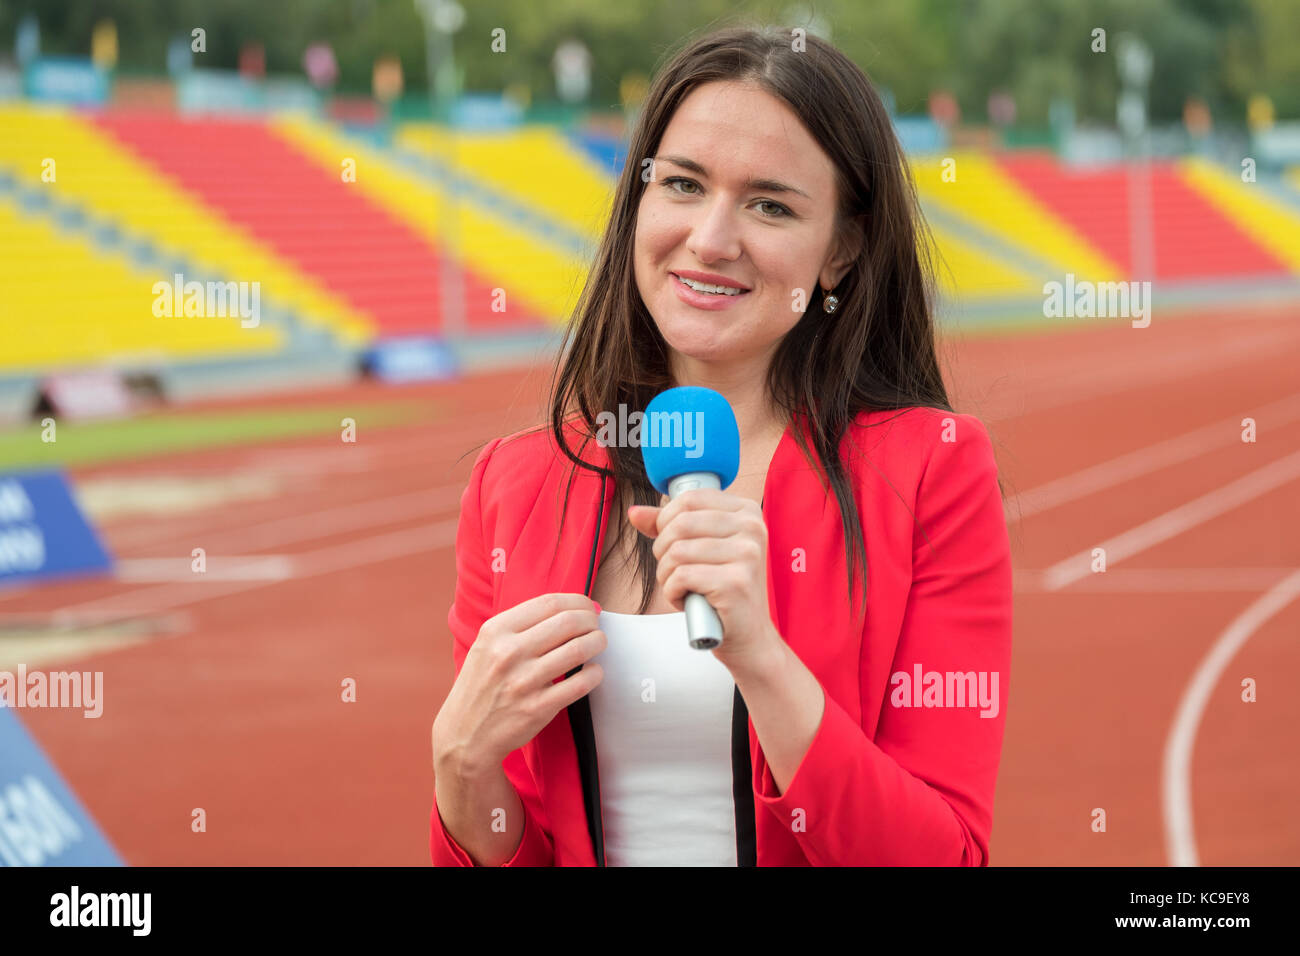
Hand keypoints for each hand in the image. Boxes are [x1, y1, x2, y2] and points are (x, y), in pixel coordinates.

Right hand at [433, 593, 604, 775]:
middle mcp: (508, 653)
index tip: (588, 607)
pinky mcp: (537, 708)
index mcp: (496, 631)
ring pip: (579, 649)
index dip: (578, 601)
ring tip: (598, 643)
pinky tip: (593, 671)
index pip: (549, 603)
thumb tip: (572, 608)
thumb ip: (522, 626)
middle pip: (568, 622)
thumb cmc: (483, 684)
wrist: (465, 735)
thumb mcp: (487, 645)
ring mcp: (523, 682)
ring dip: (598, 642)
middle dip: (592, 620)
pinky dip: (595, 673)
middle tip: (596, 626)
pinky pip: (581, 683)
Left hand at [627, 487, 780, 674]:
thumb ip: (669, 527)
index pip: (690, 499)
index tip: (670, 543)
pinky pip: (681, 577)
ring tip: (680, 587)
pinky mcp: (736, 582)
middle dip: (663, 551)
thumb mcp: (700, 550)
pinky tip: (686, 600)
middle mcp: (752, 527)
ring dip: (666, 575)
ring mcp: (747, 555)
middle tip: (673, 571)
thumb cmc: (722, 591)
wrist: (749, 637)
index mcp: (747, 511)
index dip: (666, 520)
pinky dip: (672, 592)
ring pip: (677, 552)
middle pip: (680, 524)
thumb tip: (635, 513)